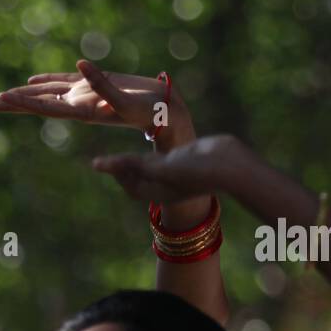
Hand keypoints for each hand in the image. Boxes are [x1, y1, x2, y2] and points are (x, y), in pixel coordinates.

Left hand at [0, 59, 192, 145]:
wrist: (165, 112)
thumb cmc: (149, 112)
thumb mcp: (125, 99)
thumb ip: (103, 85)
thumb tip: (82, 65)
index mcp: (83, 112)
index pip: (47, 108)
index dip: (24, 103)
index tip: (3, 99)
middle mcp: (78, 105)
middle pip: (39, 103)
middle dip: (13, 103)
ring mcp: (84, 95)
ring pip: (48, 92)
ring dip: (24, 93)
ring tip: (1, 96)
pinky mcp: (93, 84)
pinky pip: (64, 81)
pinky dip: (47, 79)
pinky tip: (32, 79)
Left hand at [90, 135, 239, 202]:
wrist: (230, 163)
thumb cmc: (196, 170)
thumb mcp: (162, 168)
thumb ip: (134, 165)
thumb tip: (101, 165)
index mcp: (159, 194)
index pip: (131, 185)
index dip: (116, 173)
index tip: (100, 163)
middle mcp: (165, 185)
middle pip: (137, 177)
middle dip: (123, 167)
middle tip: (106, 158)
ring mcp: (175, 173)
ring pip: (148, 166)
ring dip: (135, 159)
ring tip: (123, 150)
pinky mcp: (183, 160)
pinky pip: (162, 156)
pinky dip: (152, 150)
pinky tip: (149, 137)